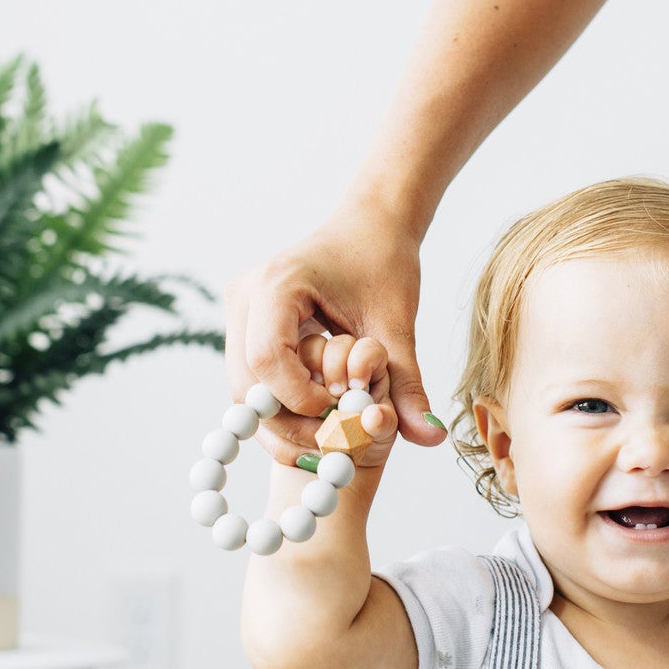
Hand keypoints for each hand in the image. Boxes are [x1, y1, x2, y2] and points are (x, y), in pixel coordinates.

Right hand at [225, 211, 447, 464]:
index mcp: (278, 283)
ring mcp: (239, 310)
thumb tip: (430, 437)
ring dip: (280, 420)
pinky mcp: (243, 324)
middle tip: (332, 439)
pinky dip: (279, 405)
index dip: (298, 400)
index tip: (338, 413)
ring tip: (327, 430)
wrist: (368, 228)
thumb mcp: (397, 325)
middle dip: (287, 421)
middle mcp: (246, 295)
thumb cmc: (383, 265)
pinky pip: (250, 379)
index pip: (267, 359)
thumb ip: (406, 383)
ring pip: (243, 388)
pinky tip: (315, 415)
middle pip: (246, 382)